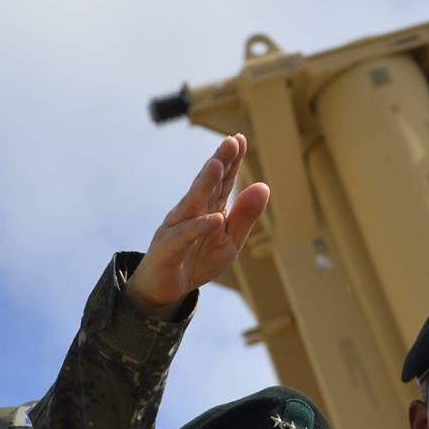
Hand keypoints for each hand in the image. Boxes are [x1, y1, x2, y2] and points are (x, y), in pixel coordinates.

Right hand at [127, 134, 270, 310]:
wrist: (165, 289)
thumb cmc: (197, 260)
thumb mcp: (229, 241)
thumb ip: (245, 216)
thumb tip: (264, 186)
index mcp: (207, 207)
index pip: (222, 181)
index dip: (231, 161)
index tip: (241, 139)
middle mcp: (190, 211)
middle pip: (206, 184)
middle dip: (218, 162)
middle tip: (230, 142)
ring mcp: (176, 227)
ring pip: (192, 202)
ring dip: (204, 183)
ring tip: (217, 165)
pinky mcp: (167, 248)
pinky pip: (184, 235)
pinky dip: (199, 226)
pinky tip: (215, 218)